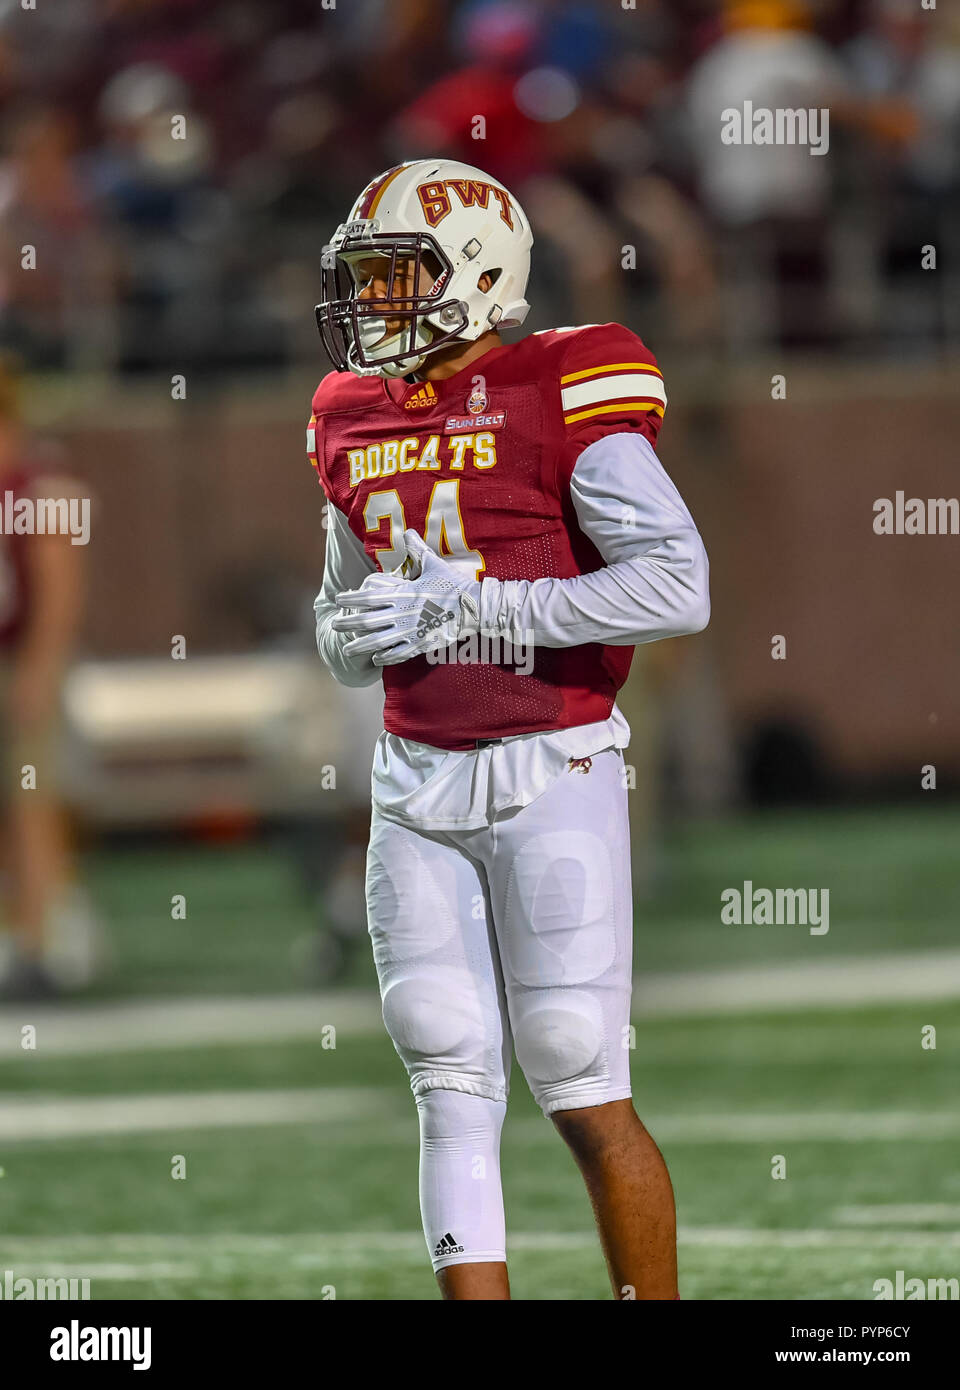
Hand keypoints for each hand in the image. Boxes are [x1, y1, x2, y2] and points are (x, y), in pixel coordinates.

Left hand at [332, 530, 479, 665]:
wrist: (473, 608)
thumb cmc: (453, 585)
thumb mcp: (434, 564)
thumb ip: (417, 549)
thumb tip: (407, 531)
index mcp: (402, 594)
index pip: (369, 597)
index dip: (351, 599)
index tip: (338, 599)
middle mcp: (402, 614)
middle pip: (367, 621)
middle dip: (348, 624)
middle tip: (334, 626)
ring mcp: (410, 631)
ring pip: (378, 641)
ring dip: (361, 645)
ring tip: (347, 649)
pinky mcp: (421, 644)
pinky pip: (398, 653)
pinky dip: (385, 656)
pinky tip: (376, 658)